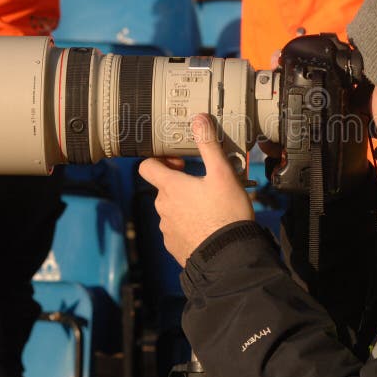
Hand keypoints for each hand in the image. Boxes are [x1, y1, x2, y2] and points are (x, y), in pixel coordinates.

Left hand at [138, 114, 254, 266]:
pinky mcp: (174, 246)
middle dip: (180, 184)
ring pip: (170, 210)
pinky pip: (176, 230)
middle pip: (163, 188)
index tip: (181, 162)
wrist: (229, 257)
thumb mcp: (222, 174)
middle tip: (204, 184)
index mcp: (170, 187)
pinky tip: (207, 226)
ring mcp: (166, 229)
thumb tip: (199, 119)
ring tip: (210, 207)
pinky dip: (188, 225)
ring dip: (185, 205)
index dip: (160, 159)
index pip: (146, 166)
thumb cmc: (226, 213)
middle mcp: (162, 208)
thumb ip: (209, 145)